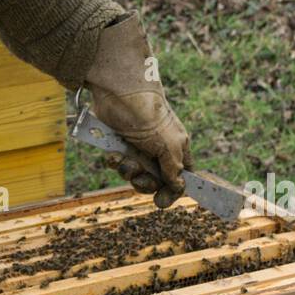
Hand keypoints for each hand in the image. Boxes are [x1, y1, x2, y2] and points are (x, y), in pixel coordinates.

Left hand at [84, 12, 191, 206]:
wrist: (121, 94)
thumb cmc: (151, 116)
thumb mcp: (170, 146)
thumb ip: (174, 170)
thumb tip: (178, 188)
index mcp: (177, 148)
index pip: (181, 177)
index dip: (172, 190)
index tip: (162, 201)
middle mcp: (158, 149)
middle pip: (155, 181)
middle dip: (145, 183)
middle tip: (139, 178)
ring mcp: (137, 147)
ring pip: (134, 174)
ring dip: (128, 172)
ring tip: (125, 161)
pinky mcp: (118, 143)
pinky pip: (117, 164)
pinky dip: (114, 162)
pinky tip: (113, 155)